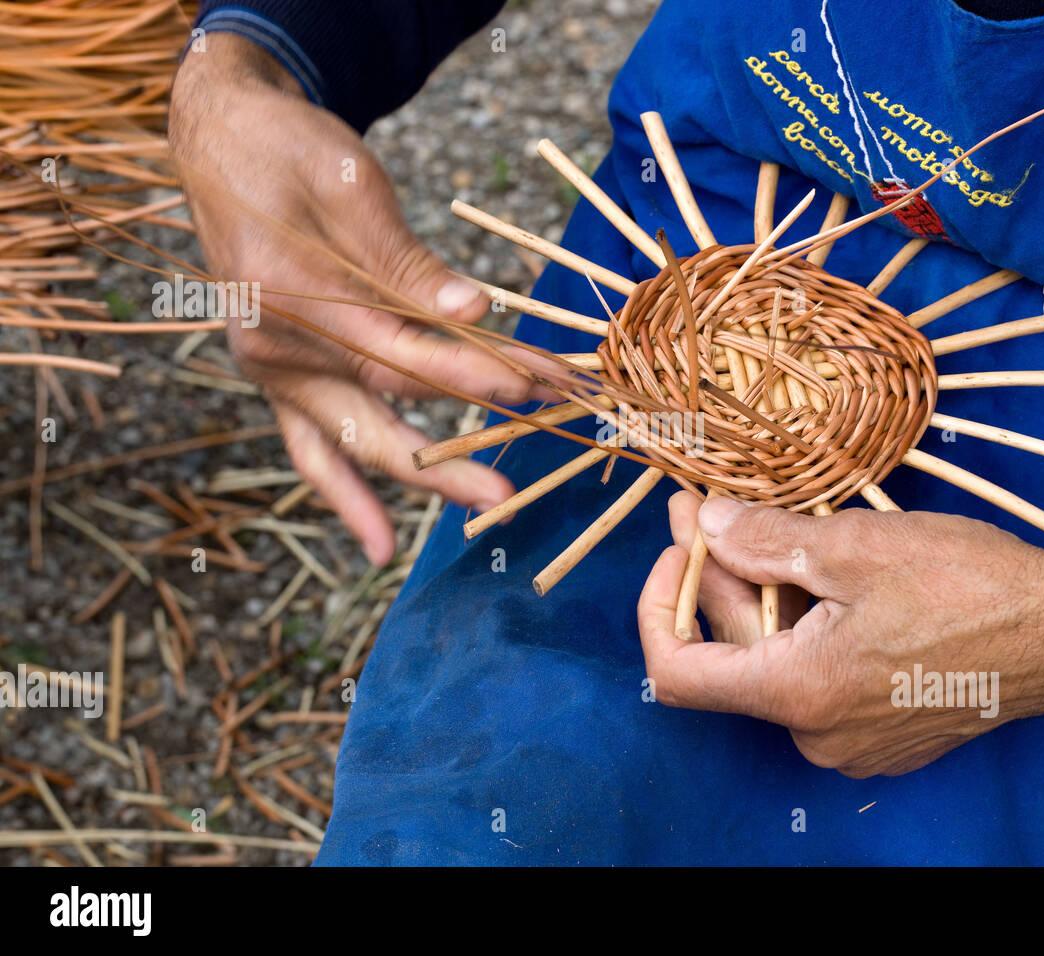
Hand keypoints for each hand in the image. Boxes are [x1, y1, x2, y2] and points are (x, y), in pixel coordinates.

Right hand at [169, 34, 544, 564]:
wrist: (221, 144)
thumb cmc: (288, 150)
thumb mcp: (348, 180)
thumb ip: (405, 257)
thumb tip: (473, 310)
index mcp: (286, 293)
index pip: (395, 351)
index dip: (467, 373)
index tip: (532, 386)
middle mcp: (270, 346)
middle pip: (373, 415)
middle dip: (446, 456)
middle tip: (509, 492)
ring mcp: (270, 370)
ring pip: (347, 443)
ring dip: (418, 476)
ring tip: (485, 509)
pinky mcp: (279, 378)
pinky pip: (309, 449)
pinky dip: (344, 495)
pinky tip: (378, 545)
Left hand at [638, 493, 1043, 776]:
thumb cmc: (973, 588)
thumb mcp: (857, 547)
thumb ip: (765, 540)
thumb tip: (706, 523)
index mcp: (798, 693)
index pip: (676, 673)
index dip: (659, 605)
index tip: (679, 549)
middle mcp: (817, 734)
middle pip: (734, 655)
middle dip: (720, 578)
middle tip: (712, 508)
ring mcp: (853, 741)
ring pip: (780, 663)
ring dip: (766, 597)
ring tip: (772, 529)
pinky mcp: (886, 733)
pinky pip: (822, 678)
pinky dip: (809, 627)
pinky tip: (827, 577)